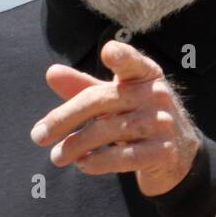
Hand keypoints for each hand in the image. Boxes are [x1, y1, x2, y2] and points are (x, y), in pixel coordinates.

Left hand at [33, 41, 200, 196]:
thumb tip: (51, 73)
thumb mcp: (114, 99)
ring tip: (57, 156)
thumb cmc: (137, 117)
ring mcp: (163, 123)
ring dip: (76, 145)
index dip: (121, 56)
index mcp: (145, 74)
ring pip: (109, 130)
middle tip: (38, 136)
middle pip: (102, 100)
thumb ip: (83, 86)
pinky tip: (83, 164)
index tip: (107, 52)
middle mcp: (156, 95)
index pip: (131, 62)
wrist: (177, 155)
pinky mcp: (163, 152)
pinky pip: (124, 157)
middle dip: (65, 118)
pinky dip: (98, 161)